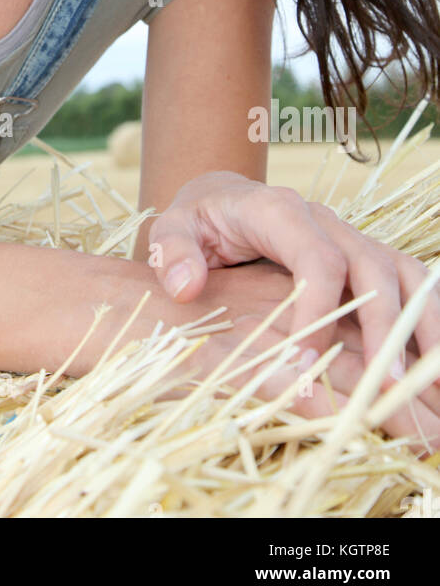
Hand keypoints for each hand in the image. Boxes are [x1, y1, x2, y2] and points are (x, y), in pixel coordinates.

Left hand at [144, 170, 439, 396]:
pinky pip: (409, 283)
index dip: (318, 310)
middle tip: (383, 387)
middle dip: (382, 326)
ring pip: (403, 272)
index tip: (304, 361)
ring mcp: (351, 238)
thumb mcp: (172, 228)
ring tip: (421, 382)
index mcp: (279, 210)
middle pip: (371, 266)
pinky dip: (426, 319)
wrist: (224, 198)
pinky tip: (428, 366)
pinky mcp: (365, 258)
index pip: (316, 257)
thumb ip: (172, 252)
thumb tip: (186, 286)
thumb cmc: (200, 221)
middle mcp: (325, 220)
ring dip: (419, 324)